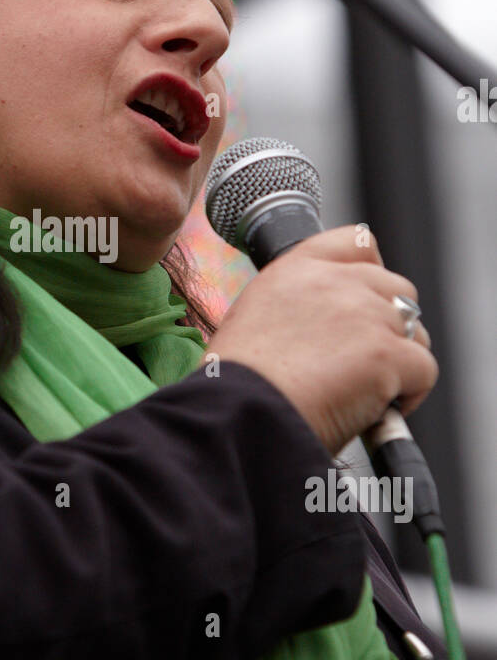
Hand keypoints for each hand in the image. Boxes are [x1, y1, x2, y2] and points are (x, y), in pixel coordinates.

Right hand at [208, 226, 436, 455]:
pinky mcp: (387, 353)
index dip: (372, 272)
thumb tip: (325, 331)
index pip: (358, 243)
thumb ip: (296, 309)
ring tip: (367, 393)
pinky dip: (410, 394)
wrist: (239, 417)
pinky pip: (424, 369)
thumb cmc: (235, 387)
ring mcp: (365, 315)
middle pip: (397, 289)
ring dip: (400, 361)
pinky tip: (376, 412)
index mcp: (296, 270)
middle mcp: (334, 283)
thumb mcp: (253, 322)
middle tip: (363, 363)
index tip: (367, 302)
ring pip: (415, 331)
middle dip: (389, 325)